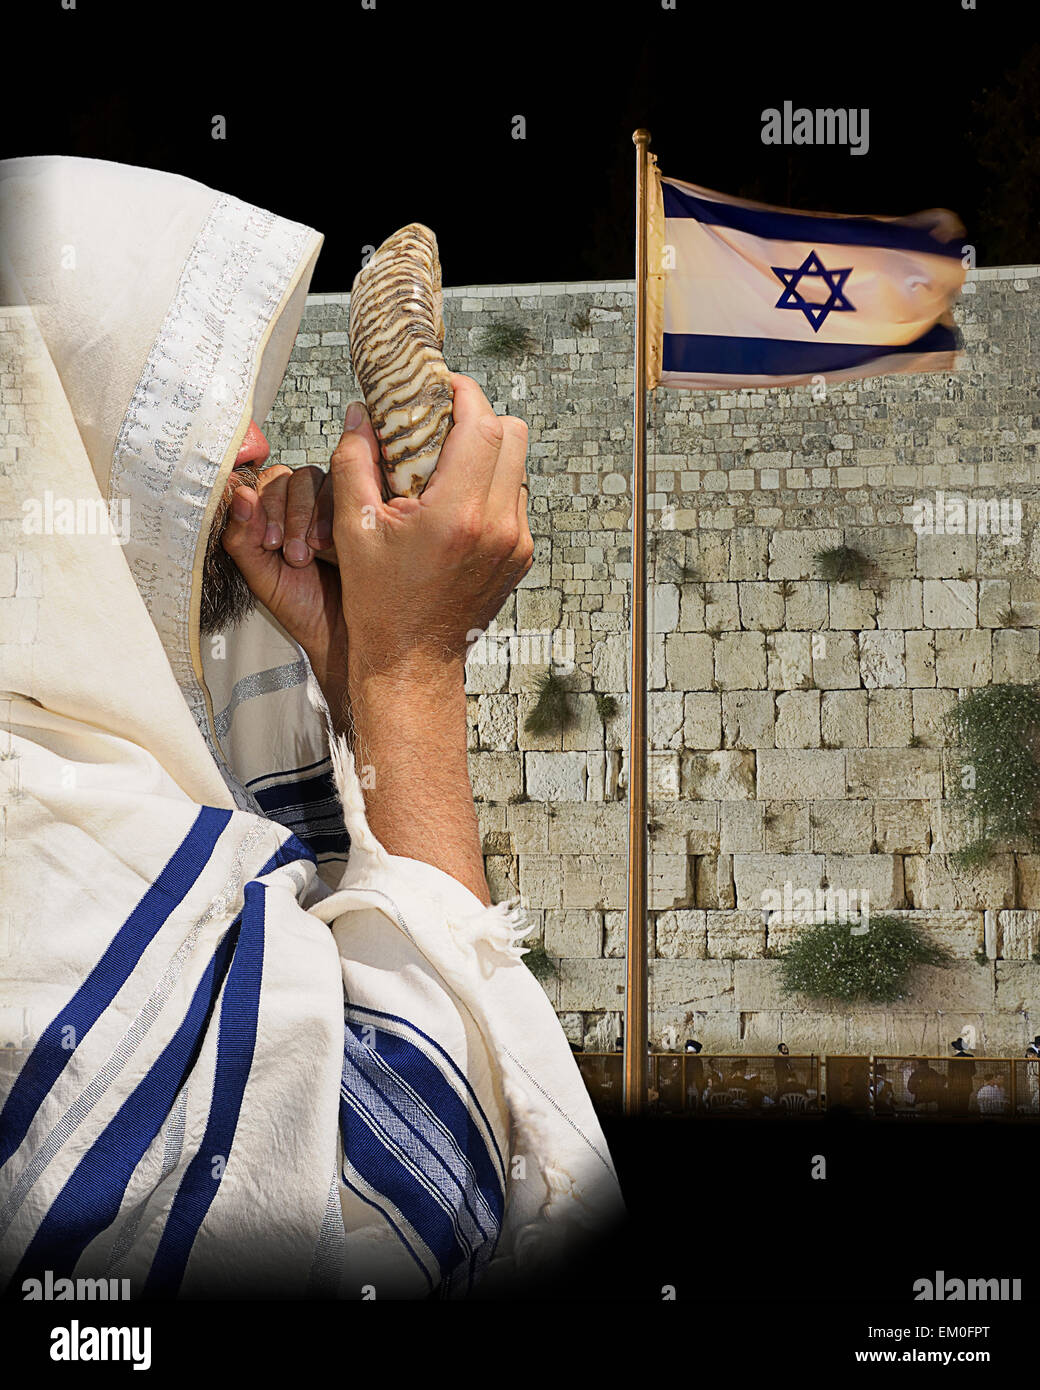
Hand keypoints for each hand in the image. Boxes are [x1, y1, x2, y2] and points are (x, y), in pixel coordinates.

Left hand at [220, 464, 347, 706]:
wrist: (341, 633)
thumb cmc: (301, 606)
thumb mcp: (261, 576)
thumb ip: (242, 538)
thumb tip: (239, 494)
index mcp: (274, 514)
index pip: (267, 482)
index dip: (268, 505)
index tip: (270, 542)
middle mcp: (304, 505)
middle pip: (295, 477)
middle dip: (292, 514)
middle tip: (294, 554)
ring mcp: (334, 507)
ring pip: (322, 480)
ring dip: (314, 514)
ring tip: (314, 552)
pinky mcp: (362, 511)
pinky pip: (351, 492)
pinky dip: (339, 512)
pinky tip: (335, 543)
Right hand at [329, 375, 532, 685]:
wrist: (412, 660)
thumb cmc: (380, 603)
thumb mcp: (353, 529)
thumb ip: (355, 462)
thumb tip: (360, 414)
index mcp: (457, 514)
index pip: (482, 424)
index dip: (462, 393)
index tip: (439, 387)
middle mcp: (497, 525)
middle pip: (512, 434)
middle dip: (478, 417)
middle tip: (440, 423)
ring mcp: (516, 542)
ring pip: (518, 465)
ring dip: (486, 452)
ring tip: (444, 466)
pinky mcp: (521, 555)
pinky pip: (516, 498)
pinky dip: (491, 486)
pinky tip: (455, 501)